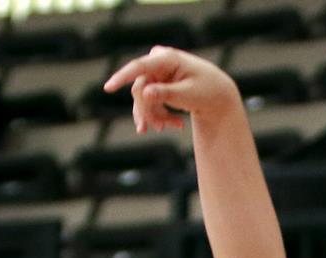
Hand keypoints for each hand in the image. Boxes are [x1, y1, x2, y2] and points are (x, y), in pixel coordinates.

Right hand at [104, 46, 239, 133]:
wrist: (217, 95)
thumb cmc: (207, 91)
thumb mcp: (189, 95)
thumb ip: (166, 93)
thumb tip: (144, 93)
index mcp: (167, 58)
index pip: (139, 67)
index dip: (122, 77)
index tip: (108, 88)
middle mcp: (158, 61)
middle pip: (139, 89)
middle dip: (148, 111)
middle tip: (158, 130)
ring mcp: (155, 72)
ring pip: (142, 98)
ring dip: (154, 116)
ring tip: (171, 128)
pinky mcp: (155, 83)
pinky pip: (148, 102)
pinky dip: (159, 115)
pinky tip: (176, 124)